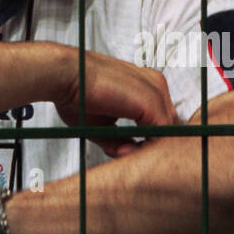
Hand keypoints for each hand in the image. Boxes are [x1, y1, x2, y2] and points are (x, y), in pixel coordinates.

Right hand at [53, 49, 178, 156]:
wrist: (65, 75)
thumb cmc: (77, 94)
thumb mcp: (103, 124)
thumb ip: (120, 140)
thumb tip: (129, 155)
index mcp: (147, 86)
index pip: (162, 120)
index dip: (149, 142)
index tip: (126, 153)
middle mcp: (156, 85)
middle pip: (168, 126)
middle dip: (151, 147)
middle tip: (125, 157)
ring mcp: (157, 92)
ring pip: (168, 131)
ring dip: (149, 149)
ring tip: (122, 155)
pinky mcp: (151, 101)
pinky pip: (162, 133)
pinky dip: (147, 147)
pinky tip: (125, 152)